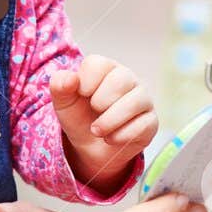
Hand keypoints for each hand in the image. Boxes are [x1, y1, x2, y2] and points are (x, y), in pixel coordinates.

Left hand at [50, 55, 158, 194]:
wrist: (90, 147)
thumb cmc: (78, 116)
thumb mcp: (63, 102)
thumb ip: (60, 86)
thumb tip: (71, 79)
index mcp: (106, 68)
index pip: (98, 64)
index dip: (85, 82)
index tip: (82, 95)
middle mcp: (128, 79)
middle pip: (120, 80)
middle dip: (99, 102)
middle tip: (93, 112)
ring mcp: (143, 99)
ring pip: (134, 103)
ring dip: (108, 122)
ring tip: (96, 130)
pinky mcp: (151, 122)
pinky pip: (141, 126)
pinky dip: (119, 137)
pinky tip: (111, 138)